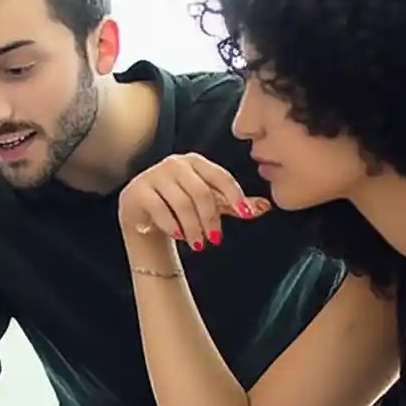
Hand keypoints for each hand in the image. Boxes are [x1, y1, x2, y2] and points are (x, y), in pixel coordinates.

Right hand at [117, 152, 271, 250]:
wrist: (141, 213)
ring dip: (193, 227)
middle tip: (215, 239)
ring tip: (198, 244)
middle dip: (210, 218)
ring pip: (181, 203)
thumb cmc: (178, 205)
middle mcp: (175, 164)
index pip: (220, 176)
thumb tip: (266, 207)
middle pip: (201, 192)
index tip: (246, 214)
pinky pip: (160, 209)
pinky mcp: (138, 191)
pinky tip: (179, 236)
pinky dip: (172, 225)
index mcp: (196, 162)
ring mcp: (154, 175)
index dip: (235, 195)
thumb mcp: (210, 204)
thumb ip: (235, 204)